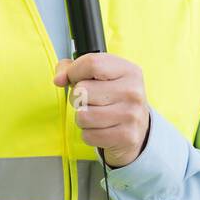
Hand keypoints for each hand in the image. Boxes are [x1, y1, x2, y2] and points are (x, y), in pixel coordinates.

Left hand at [53, 53, 150, 167]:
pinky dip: (89, 134)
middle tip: (90, 101)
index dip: (74, 71)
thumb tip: (59, 79)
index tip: (73, 78)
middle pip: (82, 90)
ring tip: (96, 115)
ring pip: (82, 115)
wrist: (140, 127)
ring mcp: (131, 115)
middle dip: (78, 98)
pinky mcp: (126, 136)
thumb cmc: (115, 97)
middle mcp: (132, 91)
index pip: (91, 63)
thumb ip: (74, 68)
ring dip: (82, 118)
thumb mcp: (101, 75)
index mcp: (129, 71)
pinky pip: (88, 135)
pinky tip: (101, 128)